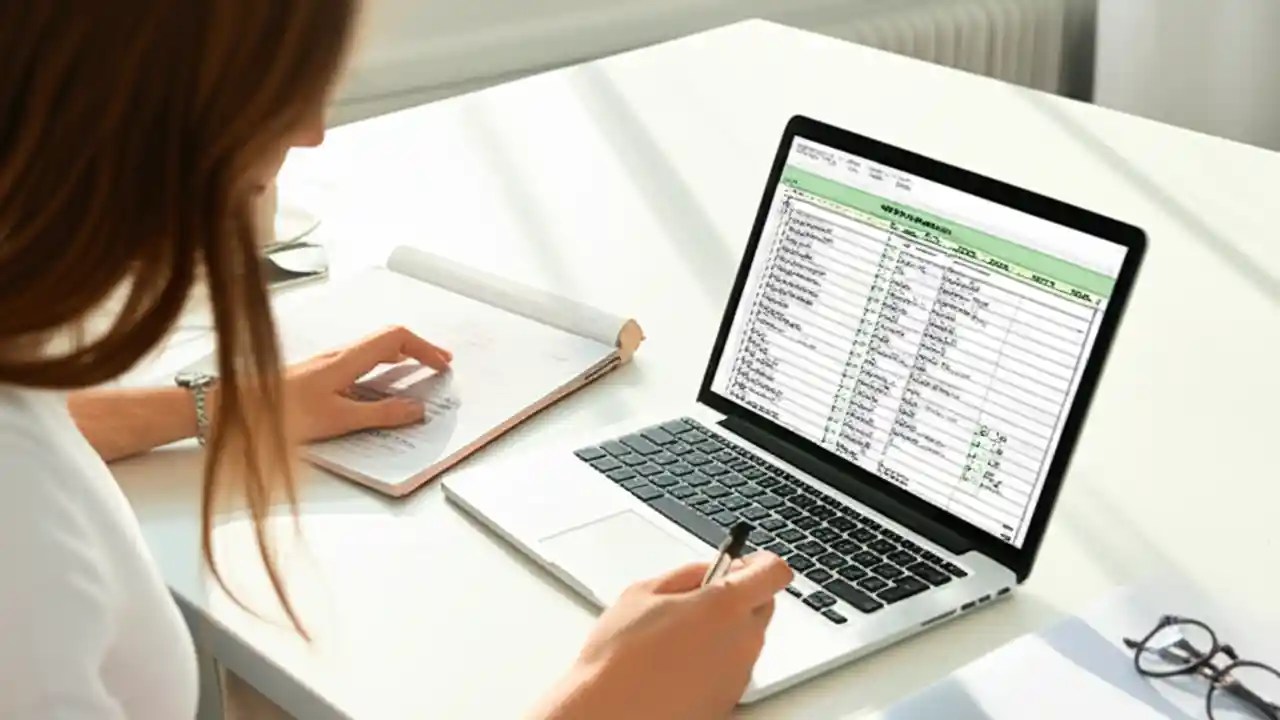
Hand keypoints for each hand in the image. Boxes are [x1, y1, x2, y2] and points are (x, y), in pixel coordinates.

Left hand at [283, 326, 451, 442]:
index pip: (397, 338)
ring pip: (375, 349)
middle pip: (389, 339)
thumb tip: (416, 409)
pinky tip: (383, 383)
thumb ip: (380, 414)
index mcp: (348, 359)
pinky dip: (384, 366)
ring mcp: (330, 362)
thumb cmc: (282, 413)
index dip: (424, 348)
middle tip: (440, 364)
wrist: (238, 408)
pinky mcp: (322, 373)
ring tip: (420, 371)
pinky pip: (363, 361)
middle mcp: (340, 355)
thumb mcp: (338, 419)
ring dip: (403, 356)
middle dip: (419, 349)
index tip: (443, 364)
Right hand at [531, 552, 792, 719]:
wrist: (611, 713)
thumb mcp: (644, 592)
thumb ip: (687, 574)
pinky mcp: (731, 700)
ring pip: (746, 639)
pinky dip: (715, 661)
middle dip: (739, 597)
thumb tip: (708, 570)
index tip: (742, 564)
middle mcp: (743, 640)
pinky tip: (680, 665)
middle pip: (763, 605)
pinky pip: (732, 669)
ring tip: (679, 638)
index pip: (773, 572)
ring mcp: (739, 675)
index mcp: (725, 605)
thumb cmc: (619, 658)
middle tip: (701, 601)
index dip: (758, 564)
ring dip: (725, 632)